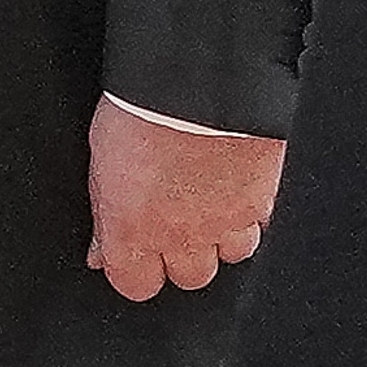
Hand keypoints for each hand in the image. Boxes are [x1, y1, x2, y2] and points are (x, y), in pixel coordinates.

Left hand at [84, 96, 278, 300]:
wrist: (199, 80)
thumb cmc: (141, 109)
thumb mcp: (100, 158)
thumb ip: (104, 211)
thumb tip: (100, 249)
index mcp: (135, 231)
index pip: (136, 286)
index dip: (138, 269)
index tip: (138, 250)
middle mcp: (183, 237)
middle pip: (191, 277)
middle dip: (186, 252)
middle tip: (178, 215)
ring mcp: (229, 221)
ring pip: (235, 254)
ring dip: (225, 232)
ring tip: (214, 195)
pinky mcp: (265, 199)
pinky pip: (266, 222)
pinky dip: (256, 208)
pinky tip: (243, 182)